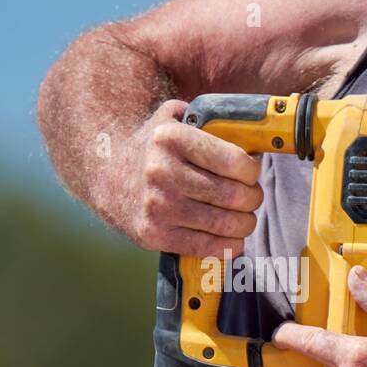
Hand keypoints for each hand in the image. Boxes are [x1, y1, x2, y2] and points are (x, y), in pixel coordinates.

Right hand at [131, 100, 263, 255]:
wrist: (109, 177)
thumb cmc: (155, 148)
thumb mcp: (175, 119)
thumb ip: (210, 121)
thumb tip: (256, 140)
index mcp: (170, 139)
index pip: (233, 161)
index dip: (252, 171)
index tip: (251, 172)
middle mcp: (161, 172)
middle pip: (233, 195)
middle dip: (252, 198)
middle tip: (251, 197)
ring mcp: (157, 207)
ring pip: (224, 223)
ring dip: (245, 224)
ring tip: (244, 218)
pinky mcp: (153, 235)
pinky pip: (206, 247)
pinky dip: (229, 246)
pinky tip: (233, 239)